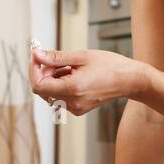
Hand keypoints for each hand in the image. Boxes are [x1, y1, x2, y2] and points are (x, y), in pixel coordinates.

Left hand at [29, 47, 144, 114]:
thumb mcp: (81, 56)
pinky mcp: (79, 109)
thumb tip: (36, 55)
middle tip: (57, 59)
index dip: (33, 70)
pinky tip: (75, 75)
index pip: (38, 86)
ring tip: (71, 67)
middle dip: (44, 72)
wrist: (130, 80)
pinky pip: (61, 97)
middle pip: (43, 89)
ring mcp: (75, 108)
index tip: (37, 57)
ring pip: (51, 93)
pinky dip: (62, 84)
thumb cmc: (110, 65)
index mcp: (72, 89)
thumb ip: (56, 57)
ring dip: (54, 78)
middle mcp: (72, 102)